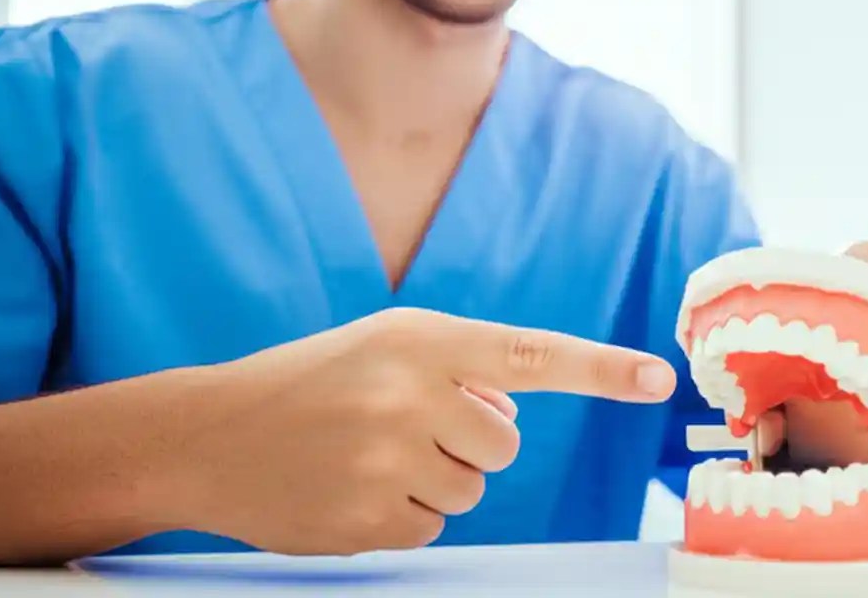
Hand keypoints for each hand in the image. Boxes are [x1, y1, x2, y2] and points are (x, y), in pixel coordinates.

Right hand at [169, 308, 675, 555]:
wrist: (209, 436)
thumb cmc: (309, 381)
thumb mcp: (382, 343)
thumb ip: (457, 366)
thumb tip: (511, 419)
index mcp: (420, 340)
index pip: (529, 355)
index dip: (600, 369)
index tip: (658, 379)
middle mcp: (410, 397)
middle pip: (503, 444)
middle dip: (471, 440)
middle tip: (407, 425)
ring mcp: (389, 463)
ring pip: (471, 490)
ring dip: (436, 478)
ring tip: (372, 453)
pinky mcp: (370, 521)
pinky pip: (432, 528)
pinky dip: (404, 512)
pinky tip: (355, 486)